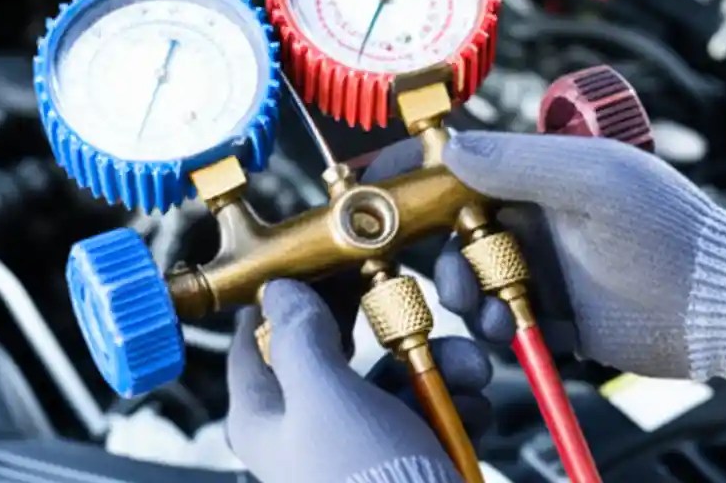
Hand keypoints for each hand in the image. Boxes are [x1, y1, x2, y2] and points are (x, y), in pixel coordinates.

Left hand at [226, 280, 488, 482]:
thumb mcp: (325, 395)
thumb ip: (300, 335)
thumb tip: (279, 292)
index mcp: (264, 418)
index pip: (252, 342)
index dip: (283, 297)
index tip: (319, 263)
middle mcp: (306, 430)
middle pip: (334, 351)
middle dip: (379, 323)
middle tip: (399, 297)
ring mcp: (358, 447)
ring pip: (391, 376)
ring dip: (435, 361)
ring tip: (466, 368)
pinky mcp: (405, 461)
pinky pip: (428, 411)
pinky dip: (455, 401)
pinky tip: (473, 407)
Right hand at [426, 131, 725, 418]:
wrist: (719, 305)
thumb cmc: (670, 232)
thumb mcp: (596, 182)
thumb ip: (521, 163)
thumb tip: (449, 148)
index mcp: (542, 171)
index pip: (462, 161)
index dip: (415, 172)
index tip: (373, 185)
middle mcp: (535, 213)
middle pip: (452, 227)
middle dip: (440, 255)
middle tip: (456, 281)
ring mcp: (541, 263)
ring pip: (469, 275)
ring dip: (466, 294)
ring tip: (490, 313)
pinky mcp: (550, 311)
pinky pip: (496, 315)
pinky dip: (491, 324)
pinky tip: (510, 331)